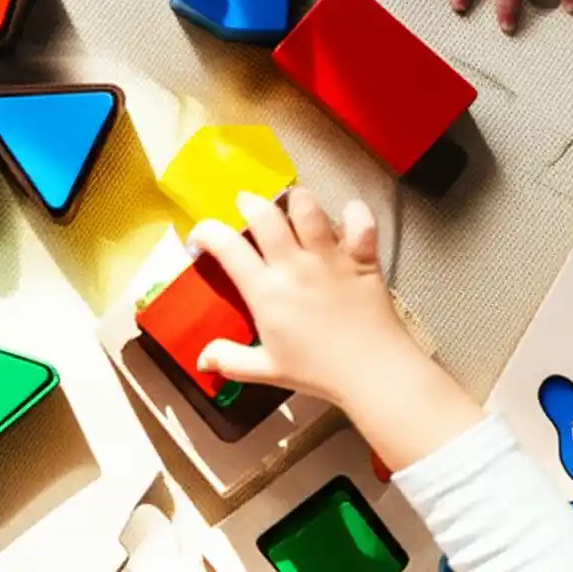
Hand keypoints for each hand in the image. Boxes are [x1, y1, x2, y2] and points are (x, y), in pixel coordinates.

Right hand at [191, 189, 421, 404]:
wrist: (371, 372)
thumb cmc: (317, 372)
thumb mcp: (267, 371)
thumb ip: (231, 361)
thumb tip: (201, 360)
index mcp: (266, 292)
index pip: (227, 247)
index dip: (207, 232)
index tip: (203, 235)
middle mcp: (294, 267)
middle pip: (265, 215)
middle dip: (250, 202)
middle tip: (247, 204)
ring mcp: (329, 258)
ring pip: (309, 209)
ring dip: (299, 200)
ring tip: (295, 203)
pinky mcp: (361, 257)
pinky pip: (360, 222)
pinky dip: (355, 214)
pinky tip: (348, 217)